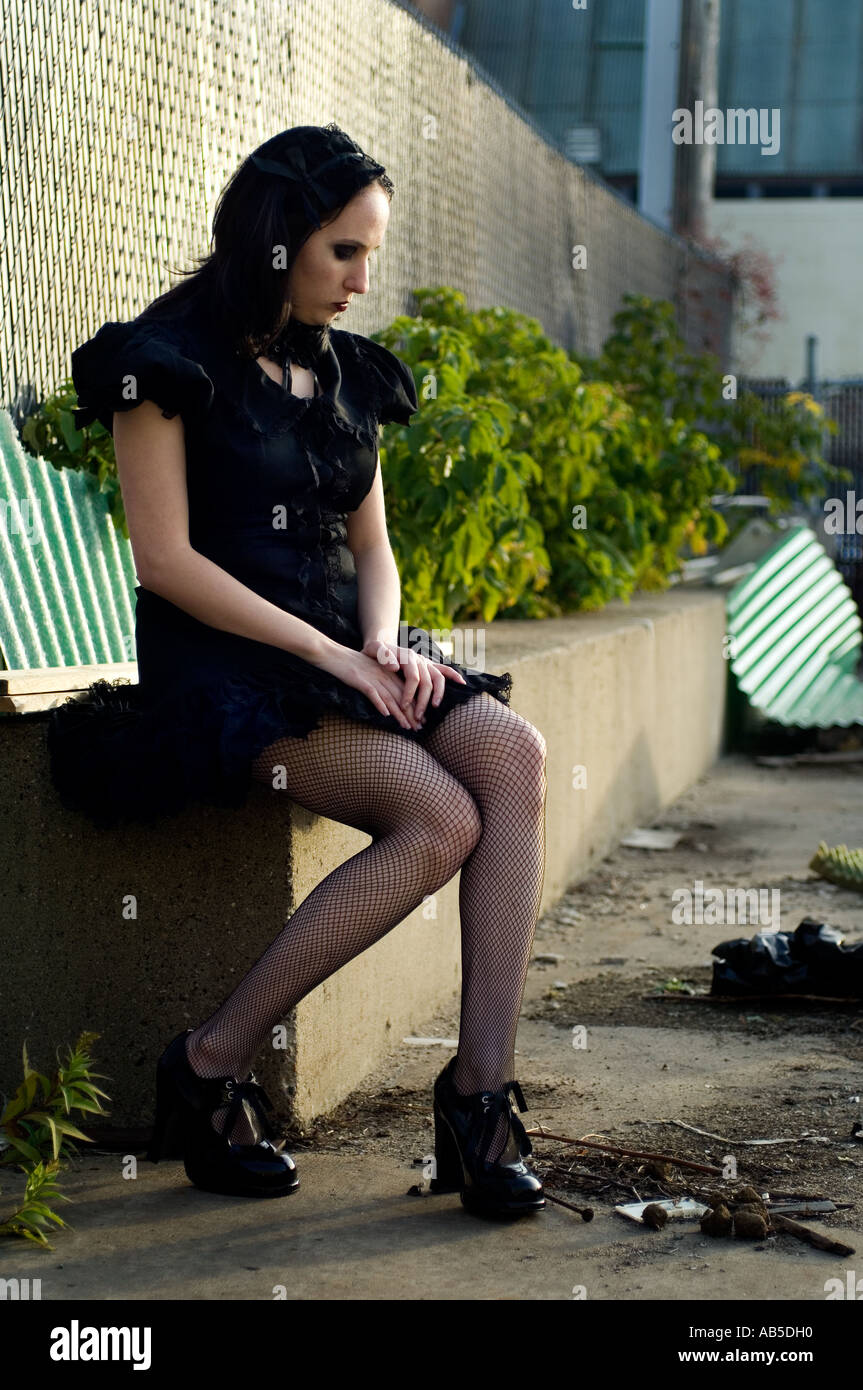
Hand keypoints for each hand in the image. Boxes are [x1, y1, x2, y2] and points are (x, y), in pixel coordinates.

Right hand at [309, 639, 426, 730]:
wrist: (332, 654)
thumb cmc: (349, 665)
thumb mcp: (369, 673)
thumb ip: (380, 686)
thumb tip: (388, 708)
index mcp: (387, 674)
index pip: (405, 692)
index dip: (414, 707)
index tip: (421, 721)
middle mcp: (382, 676)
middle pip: (400, 697)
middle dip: (411, 713)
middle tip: (419, 728)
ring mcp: (372, 678)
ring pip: (390, 697)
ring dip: (399, 713)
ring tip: (407, 726)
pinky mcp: (360, 680)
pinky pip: (372, 693)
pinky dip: (379, 704)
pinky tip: (386, 715)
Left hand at [361, 635, 467, 721]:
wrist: (380, 647)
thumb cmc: (374, 651)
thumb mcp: (373, 649)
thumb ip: (383, 655)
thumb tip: (396, 667)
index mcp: (407, 656)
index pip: (413, 677)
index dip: (409, 693)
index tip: (404, 707)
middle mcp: (419, 659)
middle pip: (427, 681)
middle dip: (422, 701)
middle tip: (417, 717)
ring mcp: (426, 662)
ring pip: (438, 678)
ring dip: (438, 694)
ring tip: (435, 707)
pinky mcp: (429, 666)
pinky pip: (444, 670)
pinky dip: (454, 675)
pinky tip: (462, 683)